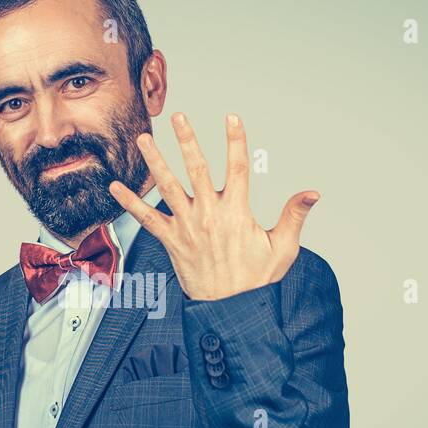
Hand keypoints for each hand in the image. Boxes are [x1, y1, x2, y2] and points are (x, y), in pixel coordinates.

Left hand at [108, 112, 319, 300]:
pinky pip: (146, 218)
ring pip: (168, 187)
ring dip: (155, 161)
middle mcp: (209, 215)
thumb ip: (294, 216)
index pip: (238, 168)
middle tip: (178, 117)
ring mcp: (187, 227)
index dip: (235, 141)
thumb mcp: (283, 248)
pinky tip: (114, 186)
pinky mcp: (171, 241)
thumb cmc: (256, 280)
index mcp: (237, 213)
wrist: (230, 310)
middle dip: (187, 140)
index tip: (232, 118)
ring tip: (144, 138)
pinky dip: (130, 202)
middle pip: (197, 169)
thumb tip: (313, 193)